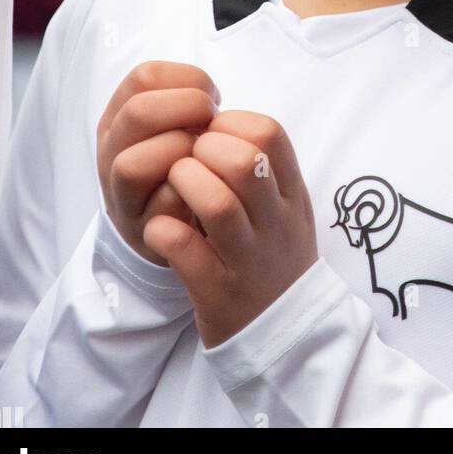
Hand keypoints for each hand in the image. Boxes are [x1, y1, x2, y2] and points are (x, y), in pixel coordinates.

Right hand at [97, 61, 220, 266]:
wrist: (170, 225)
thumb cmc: (180, 161)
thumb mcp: (173, 122)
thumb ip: (185, 99)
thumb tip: (212, 97)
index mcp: (117, 117)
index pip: (144, 77)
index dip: (187, 78)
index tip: (212, 96)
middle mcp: (111, 152)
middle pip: (138, 113)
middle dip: (188, 108)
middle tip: (212, 122)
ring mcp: (121, 193)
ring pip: (132, 165)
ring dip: (179, 152)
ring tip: (202, 155)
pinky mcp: (143, 229)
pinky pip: (163, 205)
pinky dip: (189, 191)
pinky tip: (204, 184)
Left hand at [141, 111, 318, 348]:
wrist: (287, 334)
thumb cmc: (276, 255)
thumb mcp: (289, 206)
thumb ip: (265, 165)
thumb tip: (219, 119)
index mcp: (292, 194)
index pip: (269, 133)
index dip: (231, 123)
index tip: (212, 136)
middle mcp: (275, 223)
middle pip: (244, 161)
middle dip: (204, 148)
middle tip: (189, 160)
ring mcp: (247, 259)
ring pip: (218, 203)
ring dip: (185, 183)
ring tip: (176, 186)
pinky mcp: (218, 293)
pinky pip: (185, 250)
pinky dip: (164, 231)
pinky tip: (161, 229)